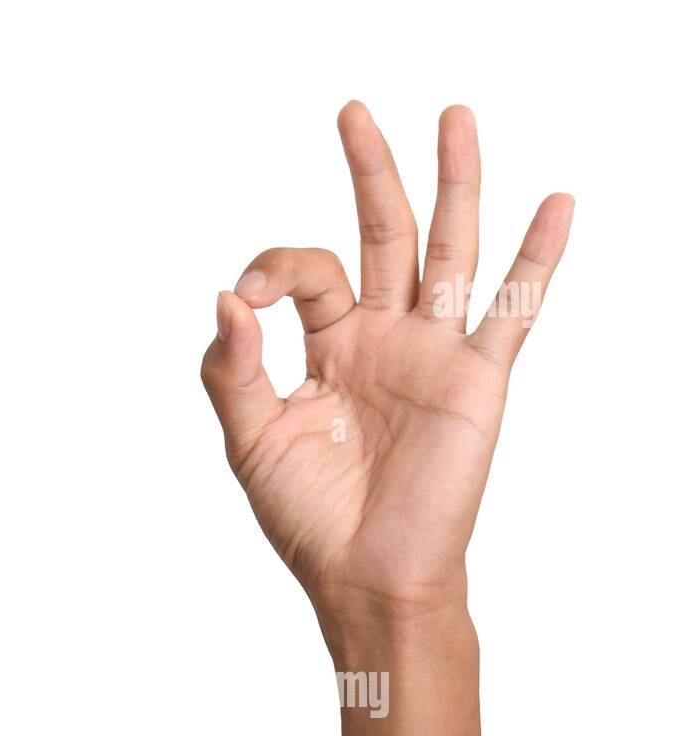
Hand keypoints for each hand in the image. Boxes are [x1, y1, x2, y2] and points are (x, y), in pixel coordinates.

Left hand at [202, 102, 572, 633]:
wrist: (364, 576)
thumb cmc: (307, 516)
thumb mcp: (248, 438)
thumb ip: (230, 369)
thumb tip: (225, 296)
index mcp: (327, 348)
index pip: (306, 271)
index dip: (274, 265)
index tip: (247, 295)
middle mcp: (383, 338)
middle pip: (381, 235)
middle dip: (369, 173)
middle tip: (353, 112)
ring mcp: (432, 354)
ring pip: (449, 250)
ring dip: (455, 185)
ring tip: (455, 117)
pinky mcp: (476, 382)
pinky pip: (511, 312)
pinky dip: (536, 259)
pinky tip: (557, 204)